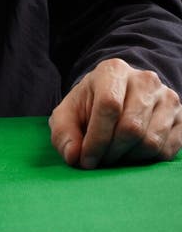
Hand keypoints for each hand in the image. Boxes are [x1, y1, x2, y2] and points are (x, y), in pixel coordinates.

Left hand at [49, 58, 181, 168]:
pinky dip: (146, 160)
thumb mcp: (68, 114)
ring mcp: (167, 97)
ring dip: (128, 159)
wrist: (119, 96)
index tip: (85, 159)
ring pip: (150, 141)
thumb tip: (73, 156)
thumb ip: (63, 134)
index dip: (96, 139)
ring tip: (113, 156)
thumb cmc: (90, 106)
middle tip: (99, 162)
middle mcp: (145, 79)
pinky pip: (167, 150)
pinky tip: (131, 153)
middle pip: (131, 127)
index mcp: (114, 70)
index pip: (109, 106)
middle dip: (111, 152)